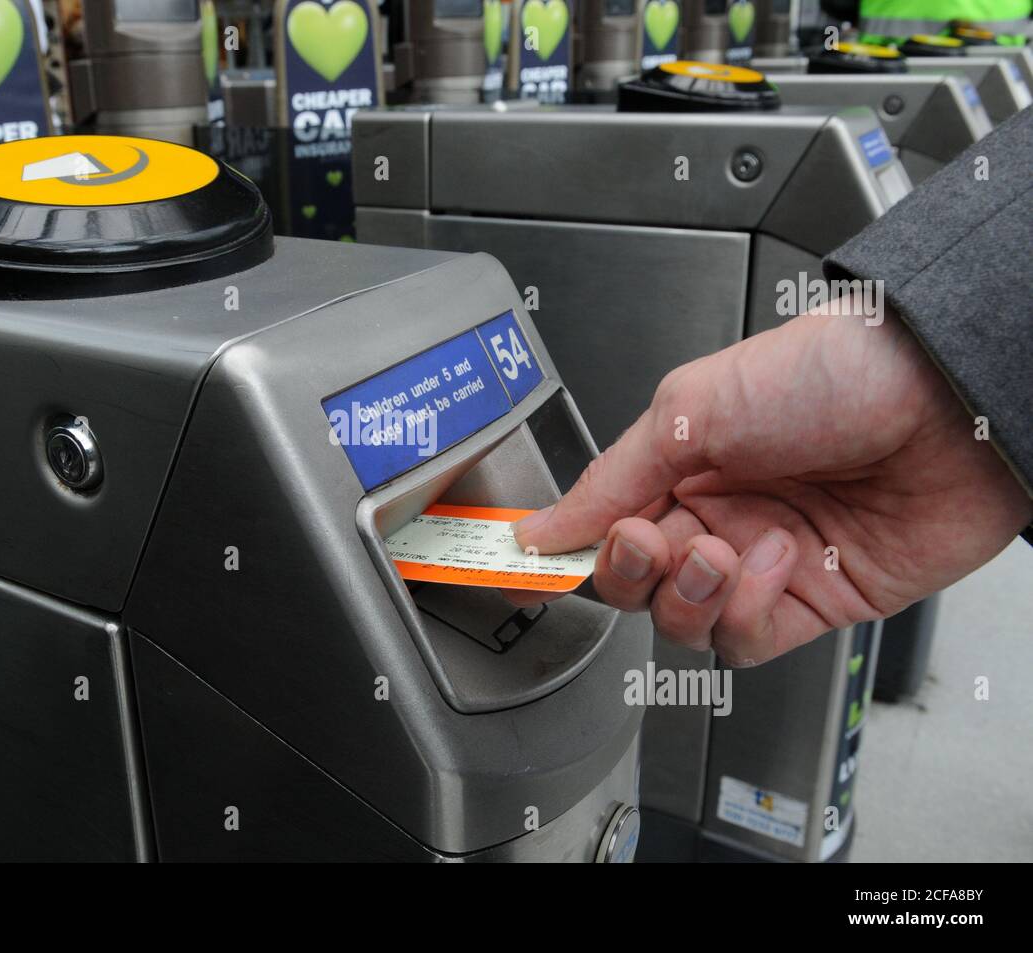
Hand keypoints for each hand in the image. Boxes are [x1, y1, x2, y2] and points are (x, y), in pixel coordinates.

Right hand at [511, 302, 1031, 665]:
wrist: (946, 396)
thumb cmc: (830, 372)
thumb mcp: (692, 409)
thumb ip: (610, 478)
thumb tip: (543, 528)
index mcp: (678, 463)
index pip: (600, 527)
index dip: (568, 549)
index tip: (531, 562)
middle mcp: (716, 514)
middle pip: (634, 585)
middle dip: (631, 572)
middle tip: (651, 541)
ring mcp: (762, 562)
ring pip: (684, 623)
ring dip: (689, 596)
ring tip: (720, 552)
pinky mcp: (814, 601)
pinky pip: (747, 641)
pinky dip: (746, 613)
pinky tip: (776, 562)